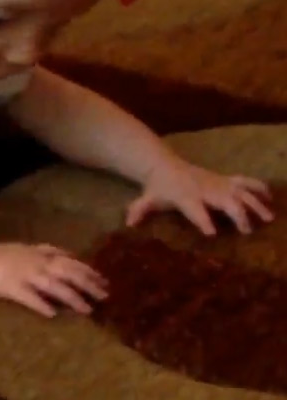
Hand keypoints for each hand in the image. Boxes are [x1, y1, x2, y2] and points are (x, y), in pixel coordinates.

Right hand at [0, 242, 108, 318]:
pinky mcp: (11, 288)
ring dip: (72, 297)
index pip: (72, 262)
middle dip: (89, 285)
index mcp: (42, 255)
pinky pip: (28, 297)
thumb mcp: (29, 248)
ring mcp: (25, 276)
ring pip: (54, 286)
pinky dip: (41, 304)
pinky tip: (52, 314)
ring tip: (87, 309)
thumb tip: (72, 256)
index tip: (105, 282)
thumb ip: (50, 251)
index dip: (90, 272)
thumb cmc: (2, 255)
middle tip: (105, 297)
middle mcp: (38, 264)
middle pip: (68, 274)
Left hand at [126, 158, 273, 234]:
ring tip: (268, 218)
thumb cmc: (158, 188)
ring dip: (255, 204)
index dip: (202, 220)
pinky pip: (246, 181)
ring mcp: (218, 183)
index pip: (195, 210)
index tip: (211, 233)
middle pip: (225, 201)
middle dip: (237, 214)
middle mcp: (206, 189)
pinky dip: (258, 187)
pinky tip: (270, 198)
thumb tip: (128, 223)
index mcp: (186, 197)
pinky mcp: (226, 179)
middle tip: (246, 230)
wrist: (165, 165)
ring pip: (241, 191)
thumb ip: (139, 210)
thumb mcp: (147, 199)